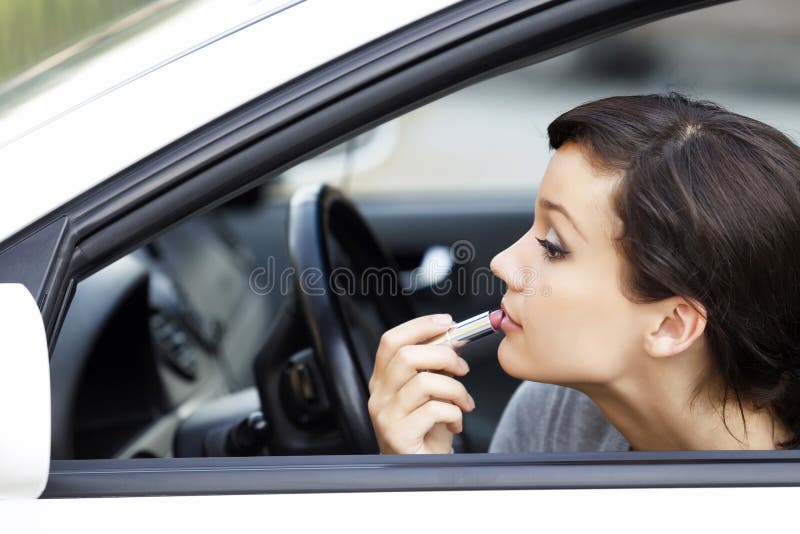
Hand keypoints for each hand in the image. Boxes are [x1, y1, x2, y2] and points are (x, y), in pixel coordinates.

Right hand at [368, 314, 475, 453]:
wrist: (421, 469)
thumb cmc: (426, 430)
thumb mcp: (429, 392)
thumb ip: (434, 365)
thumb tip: (452, 335)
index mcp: (383, 379)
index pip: (391, 341)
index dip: (420, 326)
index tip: (448, 322)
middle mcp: (379, 395)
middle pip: (406, 357)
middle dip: (444, 355)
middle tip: (462, 367)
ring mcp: (386, 416)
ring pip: (424, 383)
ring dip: (455, 388)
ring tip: (463, 401)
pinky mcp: (399, 435)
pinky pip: (434, 411)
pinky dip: (454, 413)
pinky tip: (456, 423)